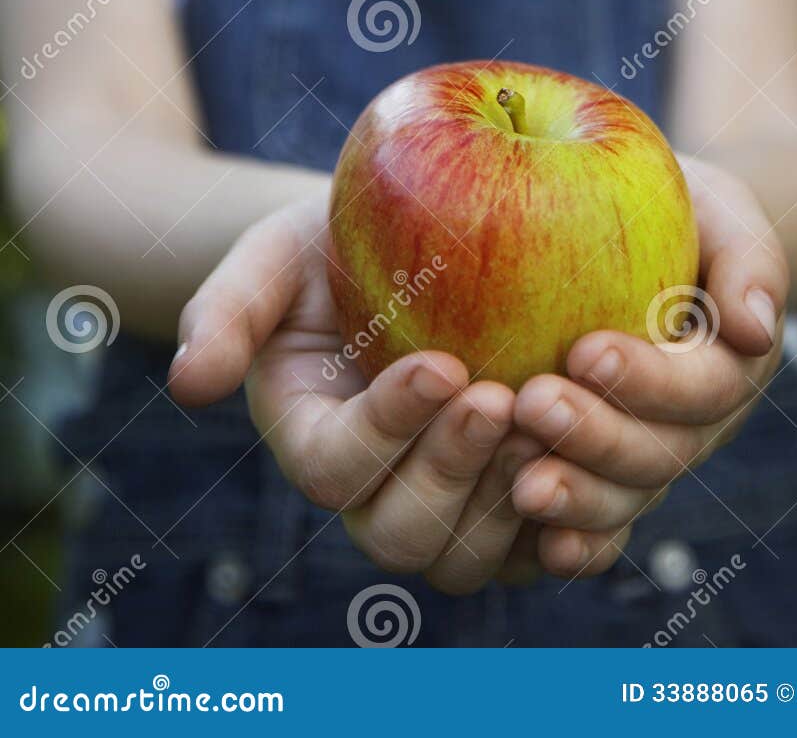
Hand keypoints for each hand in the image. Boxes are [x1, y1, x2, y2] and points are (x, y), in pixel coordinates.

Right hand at [166, 191, 543, 594]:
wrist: (413, 248)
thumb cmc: (333, 246)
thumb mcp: (273, 257)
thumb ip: (229, 311)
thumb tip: (190, 382)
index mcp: (315, 443)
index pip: (337, 468)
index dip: (388, 428)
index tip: (442, 364)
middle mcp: (379, 494)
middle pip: (404, 534)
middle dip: (452, 471)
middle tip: (502, 397)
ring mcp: (450, 507)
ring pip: (472, 556)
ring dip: (509, 496)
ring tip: (550, 415)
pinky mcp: (514, 504)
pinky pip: (542, 547)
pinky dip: (570, 522)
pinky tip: (601, 454)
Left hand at [508, 163, 788, 571]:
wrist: (652, 232)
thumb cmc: (684, 209)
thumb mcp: (722, 210)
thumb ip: (748, 261)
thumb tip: (753, 328)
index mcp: (733, 362)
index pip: (703, 385)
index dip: (648, 380)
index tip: (585, 351)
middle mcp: (697, 424)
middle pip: (661, 454)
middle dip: (597, 438)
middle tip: (532, 403)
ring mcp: (651, 456)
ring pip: (626, 498)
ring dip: (578, 496)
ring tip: (520, 481)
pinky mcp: (605, 475)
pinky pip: (597, 525)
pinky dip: (574, 542)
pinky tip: (534, 544)